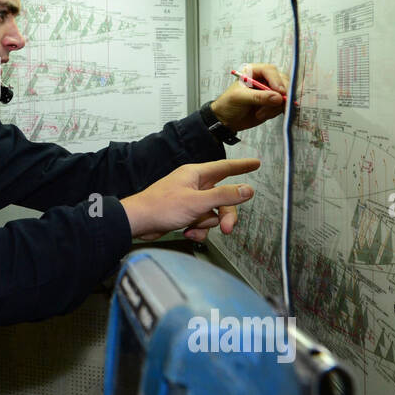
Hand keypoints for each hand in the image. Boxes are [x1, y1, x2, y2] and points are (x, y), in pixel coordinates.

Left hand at [120, 158, 259, 240]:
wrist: (139, 223)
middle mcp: (194, 186)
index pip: (225, 167)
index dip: (242, 166)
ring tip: (191, 225)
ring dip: (205, 224)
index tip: (255, 163)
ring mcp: (190, 201)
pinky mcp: (185, 214)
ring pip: (213, 213)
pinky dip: (196, 230)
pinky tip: (186, 231)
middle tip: (227, 228)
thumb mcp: (198, 202)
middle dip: (225, 215)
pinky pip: (201, 223)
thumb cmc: (161, 207)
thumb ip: (224, 196)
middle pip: (223, 198)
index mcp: (196, 175)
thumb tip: (247, 190)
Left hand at [210, 62, 287, 131]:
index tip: (280, 92)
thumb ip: (258, 96)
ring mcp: (269, 91)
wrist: (226, 120)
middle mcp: (264, 79)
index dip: (276, 80)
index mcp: (253, 72)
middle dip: (281, 95)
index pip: (270, 70)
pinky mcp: (273, 103)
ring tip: (259, 113)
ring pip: (284, 95)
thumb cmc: (228, 104)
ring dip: (274, 107)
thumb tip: (278, 97)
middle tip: (275, 105)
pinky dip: (275, 112)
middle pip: (282, 81)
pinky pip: (282, 106)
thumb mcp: (240, 98)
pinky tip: (263, 115)